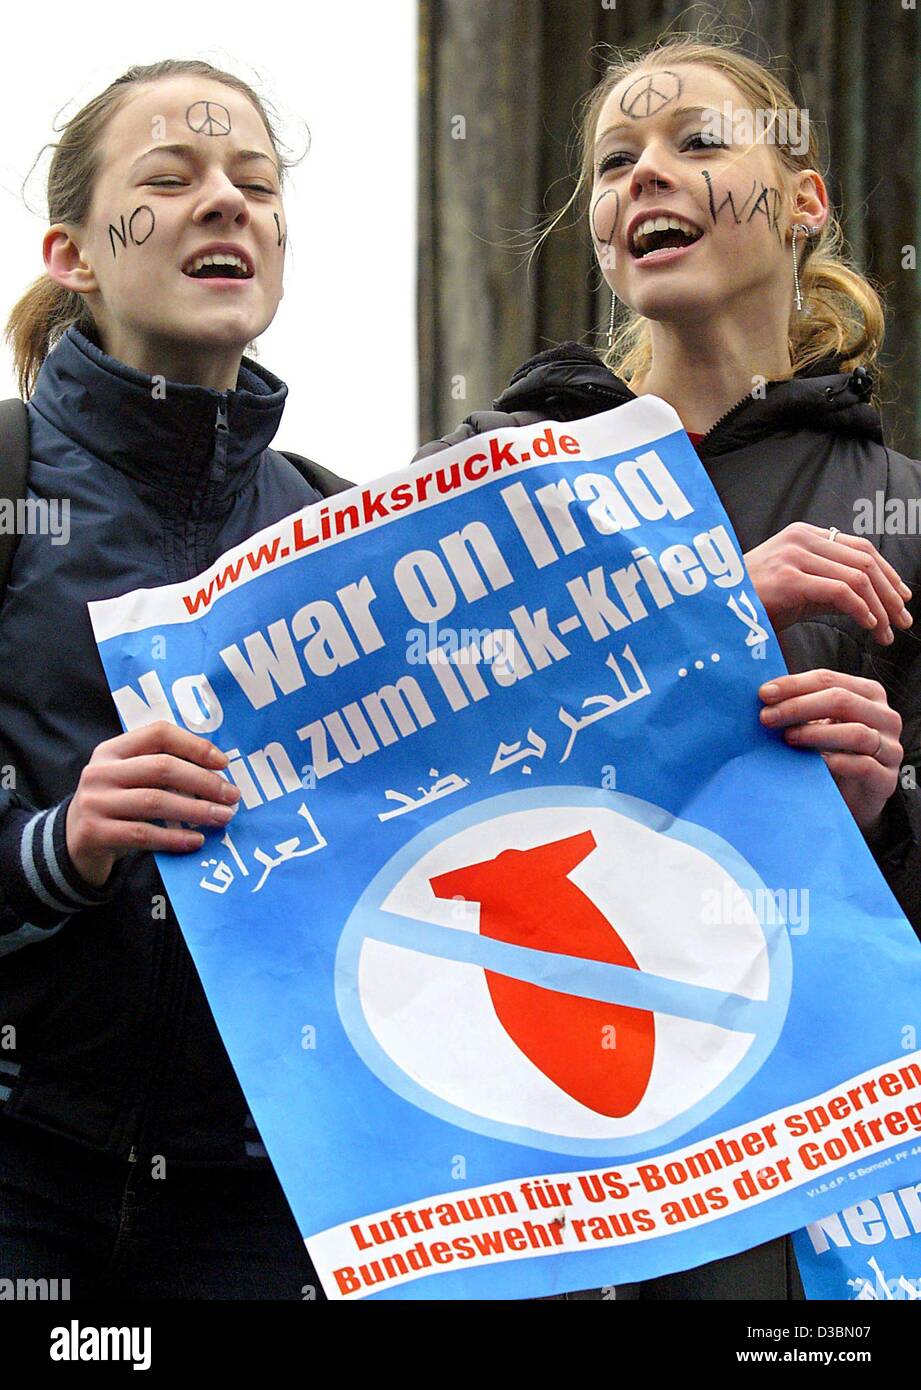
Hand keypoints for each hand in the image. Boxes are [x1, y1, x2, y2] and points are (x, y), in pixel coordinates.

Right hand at [65, 722, 241, 886]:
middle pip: (161, 767)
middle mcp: (100, 771)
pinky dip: (174, 838)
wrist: (74, 843)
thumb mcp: (130, 780)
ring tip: (222, 817)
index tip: (223, 763)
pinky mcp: (94, 832)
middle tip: (231, 796)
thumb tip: (219, 774)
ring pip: (155, 801)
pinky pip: (143, 834)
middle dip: (203, 781)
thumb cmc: (117, 806)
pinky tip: (197, 840)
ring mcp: (95, 801)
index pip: (158, 734)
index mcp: (113, 750)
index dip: (194, 745)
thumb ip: (161, 771)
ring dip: (196, 810)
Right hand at [744, 523, 911, 642]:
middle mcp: (802, 538)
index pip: (861, 548)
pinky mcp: (790, 578)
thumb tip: (870, 601)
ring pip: (858, 577)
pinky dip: (861, 610)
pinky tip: (868, 626)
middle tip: (903, 621)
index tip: (902, 600)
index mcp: (805, 535)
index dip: (888, 575)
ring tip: (887, 631)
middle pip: (866, 560)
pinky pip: (840, 592)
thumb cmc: (752, 602)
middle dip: (890, 594)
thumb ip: (831, 588)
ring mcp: (795, 556)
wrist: (713, 608)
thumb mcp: (798, 590)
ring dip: (880, 607)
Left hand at [759, 670, 902, 831]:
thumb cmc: (831, 754)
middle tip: (767, 718)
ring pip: (856, 732)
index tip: (763, 694)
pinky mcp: (886, 779)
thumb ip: (801, 708)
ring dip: (816, 734)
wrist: (851, 800)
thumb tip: (764, 696)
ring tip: (788, 739)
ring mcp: (889, 748)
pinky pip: (864, 766)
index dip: (794, 684)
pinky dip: (838, 763)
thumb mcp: (817, 725)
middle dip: (799, 706)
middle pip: (842, 700)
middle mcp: (884, 716)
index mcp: (867, 694)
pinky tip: (817, 764)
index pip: (829, 680)